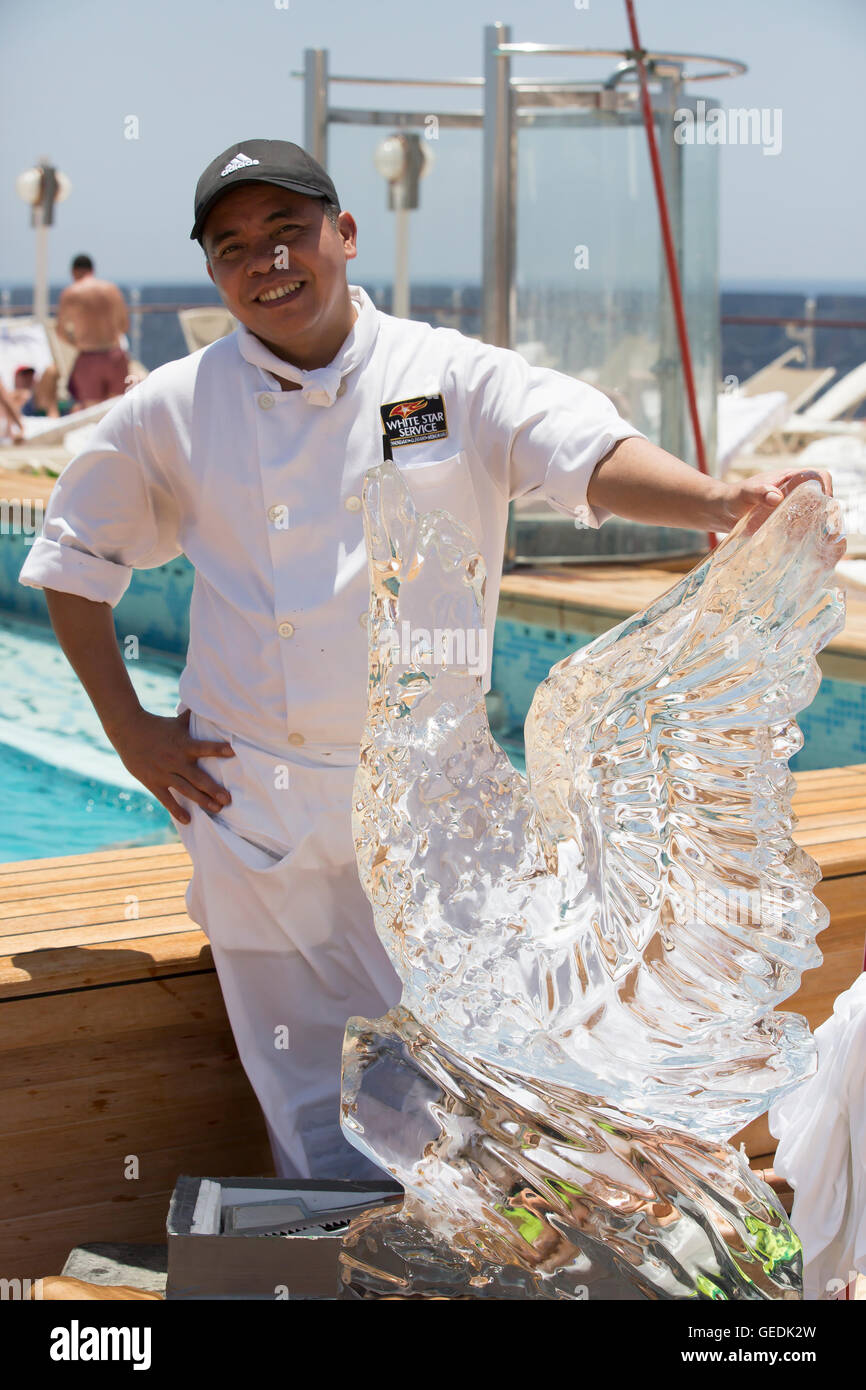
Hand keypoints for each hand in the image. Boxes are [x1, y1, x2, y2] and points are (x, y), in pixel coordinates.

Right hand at [108, 707, 234, 824]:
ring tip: (217, 809)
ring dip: (202, 801)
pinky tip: (188, 820)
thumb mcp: (177, 721)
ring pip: (186, 790)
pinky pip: (167, 800)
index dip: (217, 749)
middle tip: (228, 800)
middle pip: (198, 777)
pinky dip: (177, 810)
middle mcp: (175, 760)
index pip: (203, 747)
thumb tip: (209, 704)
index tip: (232, 752)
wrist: (127, 730)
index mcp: (183, 744)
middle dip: (213, 789)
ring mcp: (164, 773)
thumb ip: (194, 718)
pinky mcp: (153, 782)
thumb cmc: (157, 725)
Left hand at [717, 466, 832, 532]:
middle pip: (821, 497)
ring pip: (815, 514)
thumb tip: (776, 497)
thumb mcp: (744, 494)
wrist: (721, 513)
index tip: (825, 501)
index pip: (818, 476)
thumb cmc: (732, 498)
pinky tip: (805, 547)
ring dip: (819, 526)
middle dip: (827, 511)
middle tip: (826, 528)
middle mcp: (794, 493)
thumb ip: (758, 492)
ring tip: (818, 540)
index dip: (826, 486)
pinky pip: (803, 528)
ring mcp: (791, 508)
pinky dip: (807, 537)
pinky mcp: (786, 523)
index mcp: (789, 479)